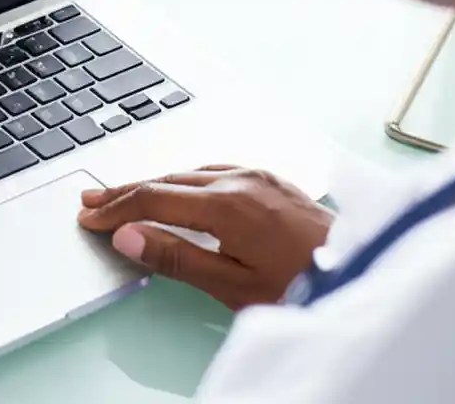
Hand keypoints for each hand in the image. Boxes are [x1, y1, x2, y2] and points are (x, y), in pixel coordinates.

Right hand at [78, 166, 333, 309]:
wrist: (364, 271)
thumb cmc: (304, 285)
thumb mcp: (232, 285)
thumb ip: (176, 257)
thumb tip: (129, 236)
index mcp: (226, 205)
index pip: (153, 200)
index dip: (116, 209)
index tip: (89, 217)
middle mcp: (241, 181)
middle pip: (167, 180)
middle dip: (125, 191)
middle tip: (92, 198)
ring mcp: (259, 177)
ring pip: (190, 172)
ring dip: (154, 183)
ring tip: (126, 193)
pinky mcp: (273, 181)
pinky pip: (216, 170)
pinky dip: (185, 178)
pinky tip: (181, 186)